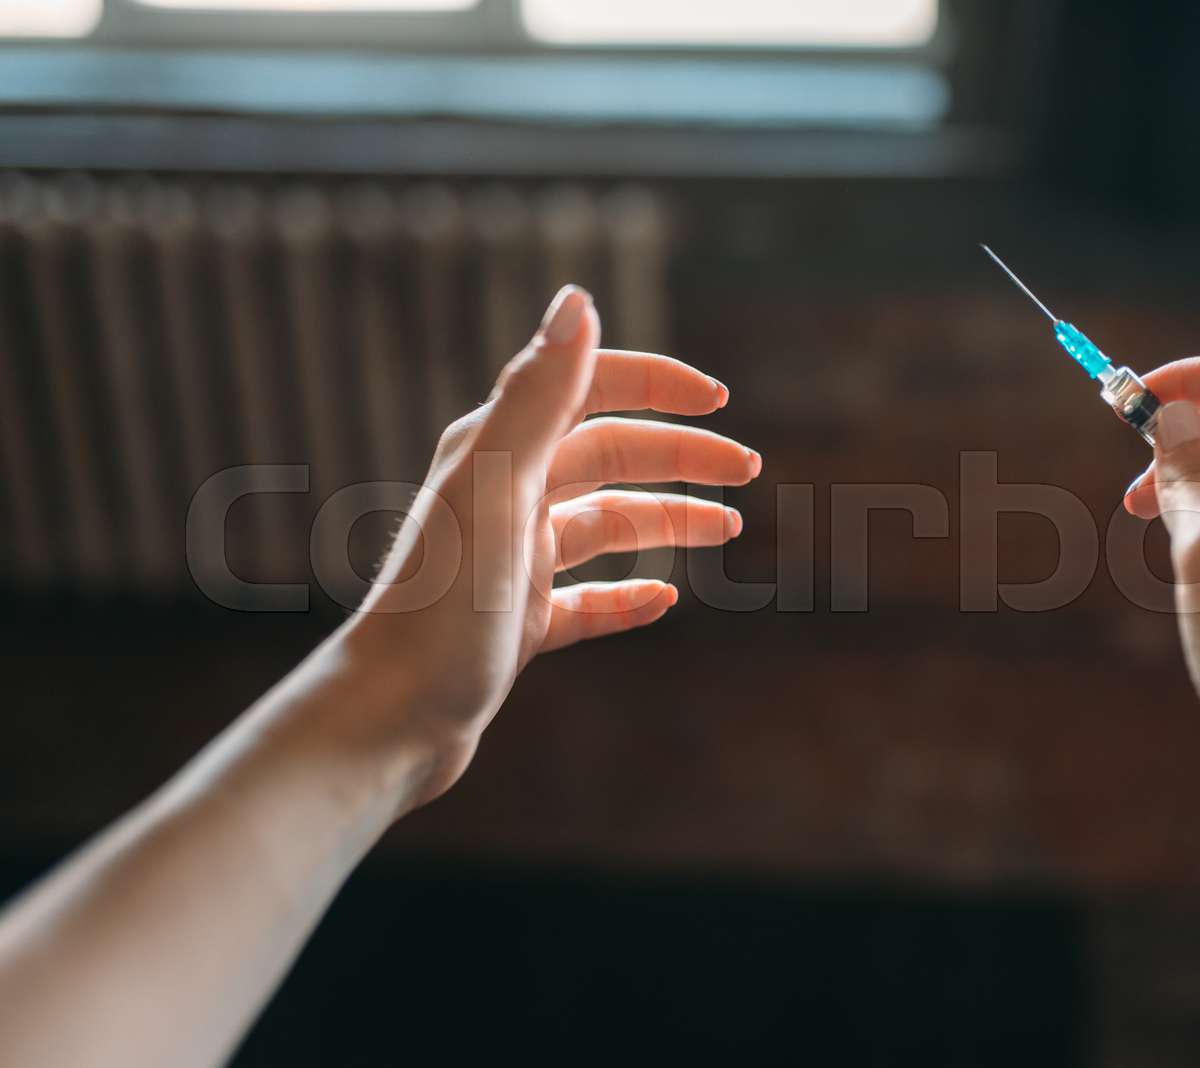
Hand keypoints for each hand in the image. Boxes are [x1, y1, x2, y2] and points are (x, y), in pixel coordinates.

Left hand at [343, 286, 758, 802]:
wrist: (388, 717)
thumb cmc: (440, 604)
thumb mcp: (496, 486)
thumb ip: (540, 394)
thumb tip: (579, 297)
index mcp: (495, 452)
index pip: (589, 391)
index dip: (655, 387)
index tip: (719, 402)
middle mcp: (501, 496)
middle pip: (608, 457)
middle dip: (680, 457)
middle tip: (747, 472)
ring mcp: (510, 563)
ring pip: (606, 525)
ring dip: (667, 520)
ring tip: (726, 530)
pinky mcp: (517, 623)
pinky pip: (588, 600)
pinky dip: (629, 596)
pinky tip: (665, 600)